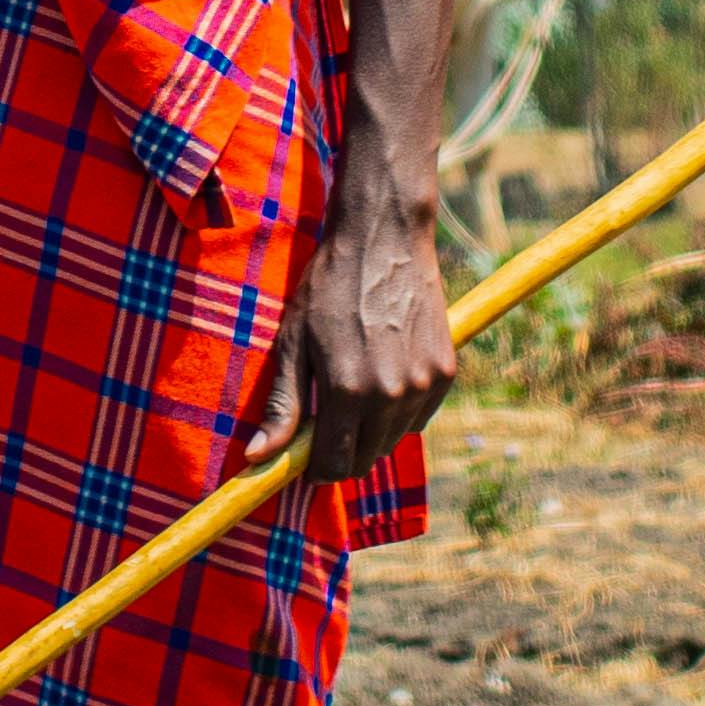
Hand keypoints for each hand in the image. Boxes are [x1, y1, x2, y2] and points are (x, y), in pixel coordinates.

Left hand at [236, 183, 455, 489]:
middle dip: (342, 451)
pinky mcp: (446, 371)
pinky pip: (419, 417)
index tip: (306, 454)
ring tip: (354, 388)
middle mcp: (391, 395)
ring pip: (393, 440)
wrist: (384, 238)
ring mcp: (424, 384)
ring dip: (370, 431)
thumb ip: (281, 406)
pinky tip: (383, 377)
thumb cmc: (329, 285)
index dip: (316, 467)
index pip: (335, 465)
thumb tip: (259, 458)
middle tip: (325, 418)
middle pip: (366, 459)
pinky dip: (399, 412)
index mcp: (348, 391)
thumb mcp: (293, 343)